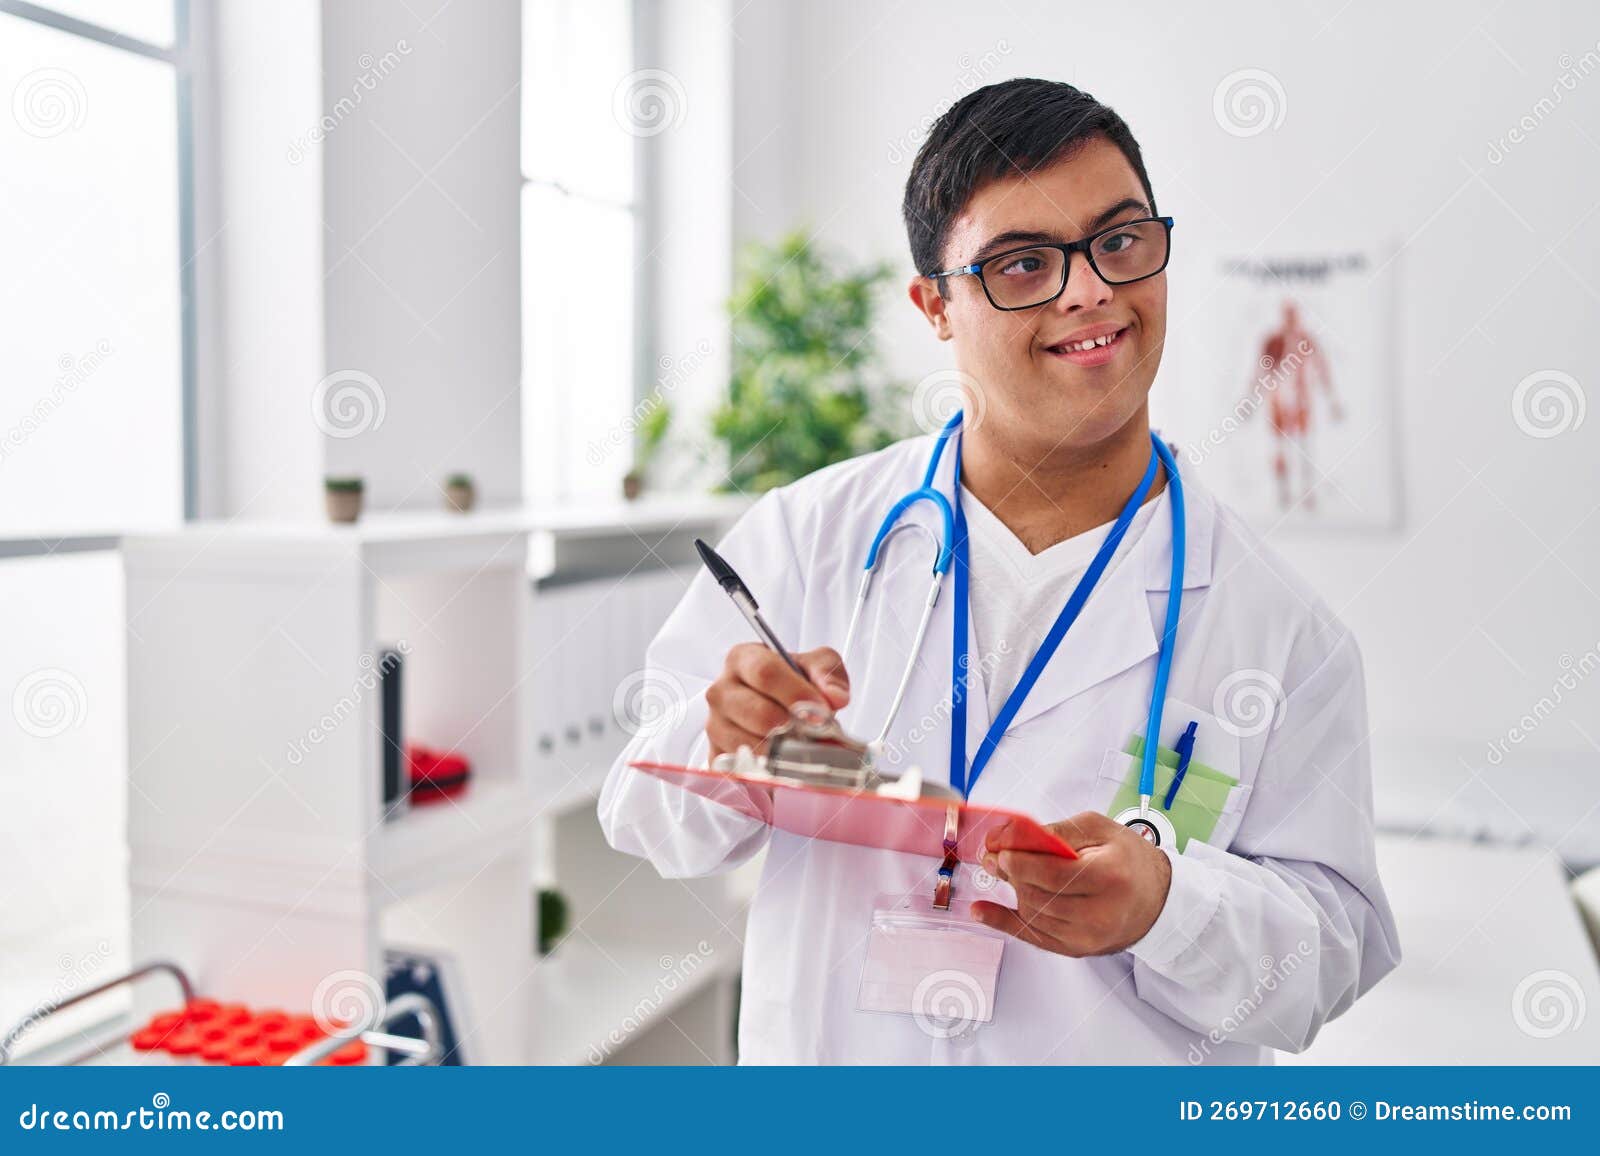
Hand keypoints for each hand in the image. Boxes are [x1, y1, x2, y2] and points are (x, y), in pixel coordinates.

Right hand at [704, 644, 849, 760]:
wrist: (776, 705)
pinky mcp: (715, 755)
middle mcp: (721, 691)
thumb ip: (827, 673)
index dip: (796, 694)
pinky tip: (783, 766)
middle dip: (791, 728)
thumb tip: (835, 698)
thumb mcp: (814, 665)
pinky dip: (765, 773)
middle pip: (756, 712)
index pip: (765, 673)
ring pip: (749, 745)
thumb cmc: (790, 682)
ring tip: (801, 750)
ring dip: (781, 753)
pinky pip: (740, 770)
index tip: (820, 713)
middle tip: (815, 736)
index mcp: (743, 659)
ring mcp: (715, 725)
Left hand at [971, 812, 1172, 956]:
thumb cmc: (1128, 861)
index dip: (1021, 861)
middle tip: (993, 855)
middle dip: (1010, 872)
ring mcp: (1087, 937)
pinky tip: (982, 911)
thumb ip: (1058, 832)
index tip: (1001, 848)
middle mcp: (1100, 914)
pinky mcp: (1076, 949)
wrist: (1156, 901)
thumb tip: (1012, 836)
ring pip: (1033, 913)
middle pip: (1039, 894)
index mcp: (1110, 878)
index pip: (1054, 874)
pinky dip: (1003, 923)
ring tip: (999, 870)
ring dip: (1011, 890)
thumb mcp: (1100, 830)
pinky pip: (1032, 937)